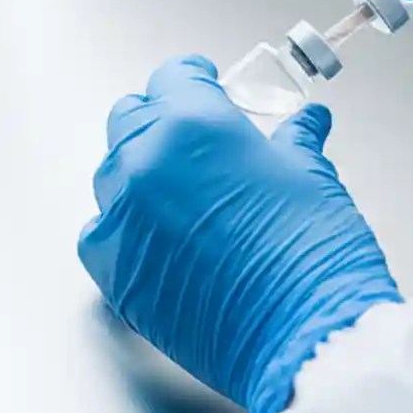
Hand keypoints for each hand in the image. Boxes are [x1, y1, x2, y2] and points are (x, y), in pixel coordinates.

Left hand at [78, 56, 400, 412]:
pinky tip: (155, 234)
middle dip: (161, 117)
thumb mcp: (312, 179)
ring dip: (141, 170)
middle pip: (132, 117)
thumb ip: (296, 142)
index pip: (173, 76)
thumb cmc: (313, 255)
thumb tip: (306, 124)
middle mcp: (147, 161)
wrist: (304, 336)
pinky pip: (99, 229)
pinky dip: (121, 224)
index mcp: (195, 123)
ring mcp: (122, 216)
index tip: (204, 81)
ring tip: (182, 189)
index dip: (192, 76)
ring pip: (112, 171)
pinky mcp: (111, 269)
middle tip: (193, 134)